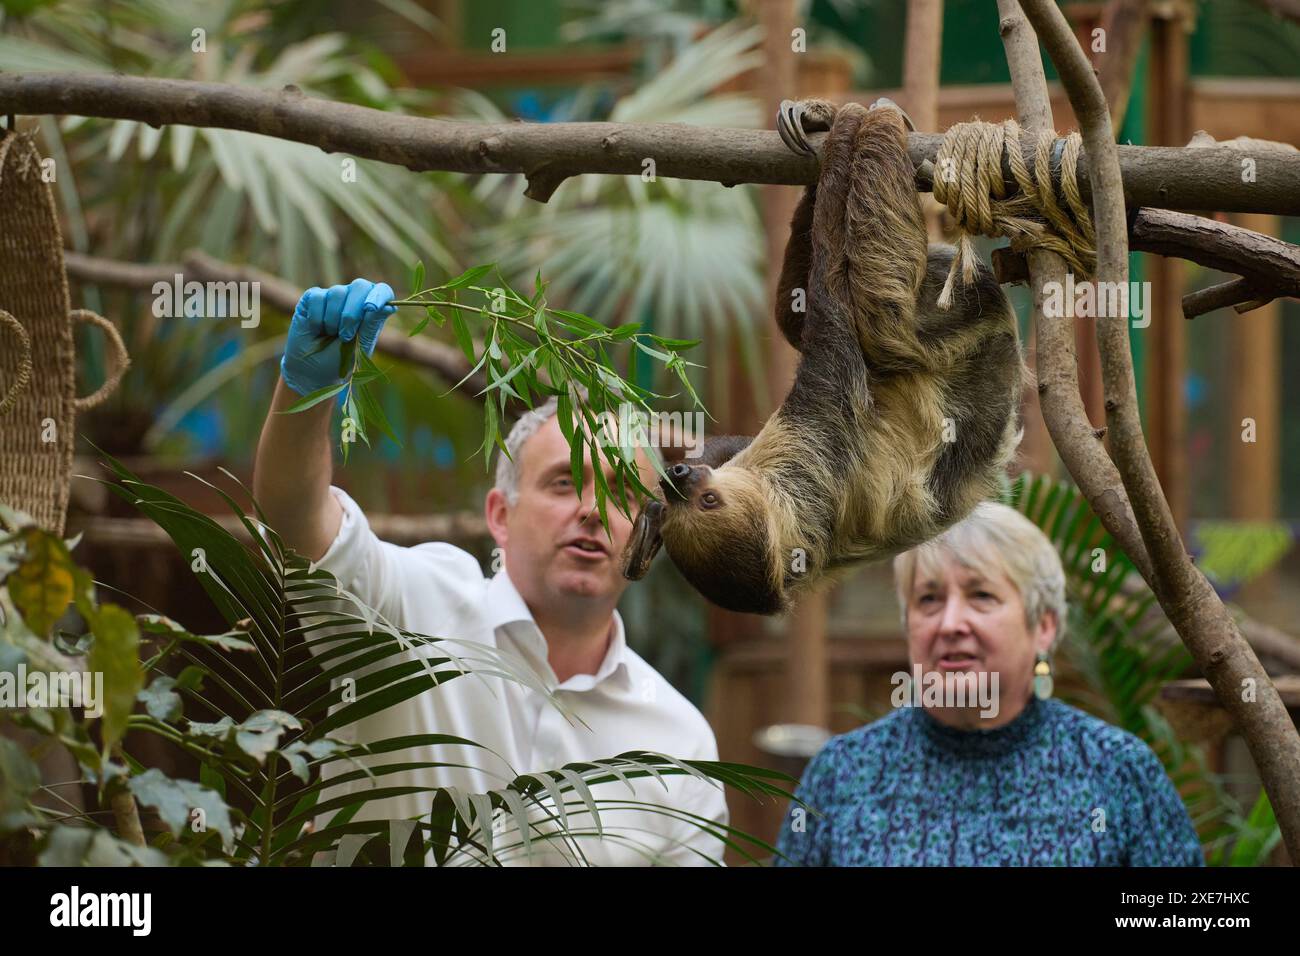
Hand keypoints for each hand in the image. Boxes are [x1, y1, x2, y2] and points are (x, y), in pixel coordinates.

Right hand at [280, 278, 395, 396]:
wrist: (313, 371)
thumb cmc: (341, 360)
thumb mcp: (360, 347)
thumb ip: (371, 325)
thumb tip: (389, 306)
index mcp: (372, 310)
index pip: (383, 290)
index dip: (379, 296)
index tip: (371, 309)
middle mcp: (355, 298)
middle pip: (360, 286)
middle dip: (352, 313)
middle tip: (346, 336)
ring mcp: (334, 296)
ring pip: (337, 292)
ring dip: (333, 320)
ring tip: (331, 335)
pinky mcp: (313, 297)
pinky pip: (317, 298)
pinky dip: (317, 318)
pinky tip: (317, 329)